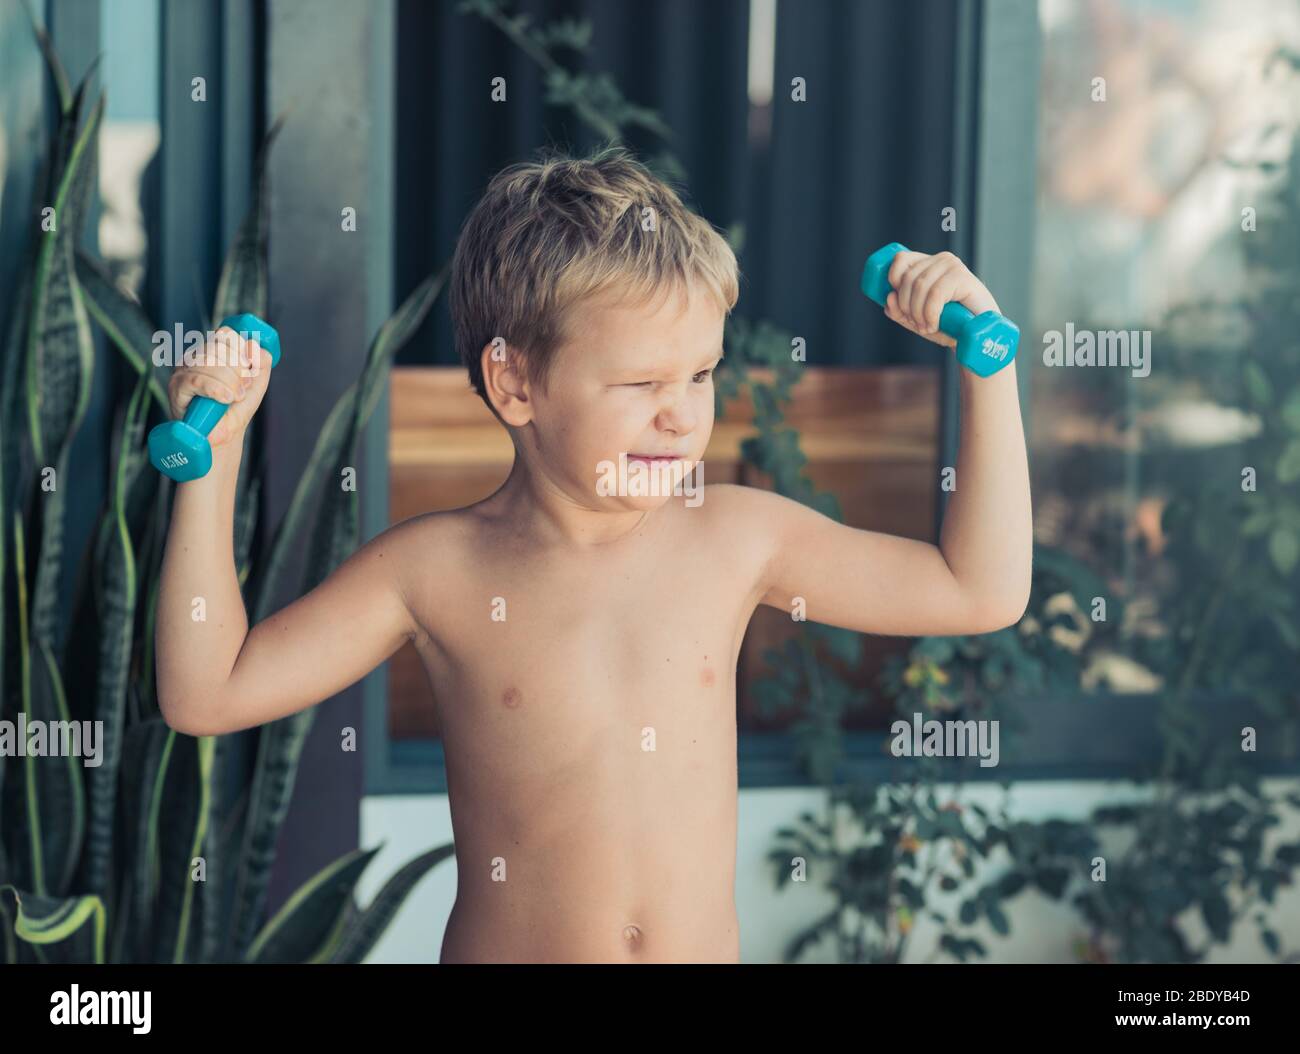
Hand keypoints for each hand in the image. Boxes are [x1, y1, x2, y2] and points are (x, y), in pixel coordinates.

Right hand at [166, 326, 273, 447]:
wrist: (223, 437)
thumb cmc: (235, 409)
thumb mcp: (255, 385)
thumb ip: (261, 363)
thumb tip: (256, 347)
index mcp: (214, 352)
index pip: (225, 335)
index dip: (240, 350)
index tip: (249, 370)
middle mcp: (196, 357)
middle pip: (217, 347)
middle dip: (237, 370)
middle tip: (242, 389)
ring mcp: (184, 370)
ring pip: (208, 362)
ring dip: (229, 382)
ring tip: (234, 398)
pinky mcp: (177, 387)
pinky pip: (197, 380)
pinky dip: (216, 389)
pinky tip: (225, 399)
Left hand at [883, 250, 999, 348]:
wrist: (977, 335)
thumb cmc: (948, 324)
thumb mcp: (916, 319)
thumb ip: (898, 311)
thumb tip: (889, 298)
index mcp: (928, 264)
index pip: (901, 259)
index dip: (894, 281)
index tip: (900, 304)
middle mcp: (941, 260)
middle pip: (908, 278)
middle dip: (906, 307)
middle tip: (918, 325)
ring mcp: (953, 266)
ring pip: (920, 286)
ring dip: (918, 313)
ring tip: (927, 327)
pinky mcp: (963, 277)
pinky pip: (935, 294)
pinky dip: (930, 314)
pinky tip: (933, 325)